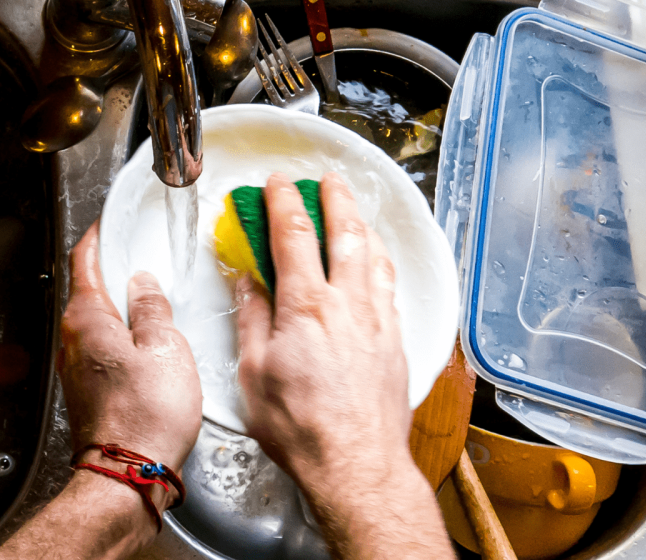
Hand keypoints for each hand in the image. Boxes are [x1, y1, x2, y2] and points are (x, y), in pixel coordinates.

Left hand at [59, 223, 202, 495]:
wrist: (131, 473)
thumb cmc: (147, 415)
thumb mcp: (166, 347)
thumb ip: (154, 308)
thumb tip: (144, 284)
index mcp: (87, 320)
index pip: (83, 262)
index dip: (98, 238)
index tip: (109, 224)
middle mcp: (73, 342)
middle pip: (89, 291)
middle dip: (114, 272)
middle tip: (142, 256)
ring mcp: (78, 368)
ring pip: (98, 322)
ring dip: (122, 307)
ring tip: (154, 299)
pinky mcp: (91, 391)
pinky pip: (106, 349)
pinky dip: (125, 336)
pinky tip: (151, 343)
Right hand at [235, 172, 411, 493]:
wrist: (356, 464)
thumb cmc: (303, 430)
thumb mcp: (254, 374)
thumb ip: (252, 320)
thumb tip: (249, 283)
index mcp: (307, 307)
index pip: (295, 235)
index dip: (284, 202)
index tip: (277, 184)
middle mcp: (349, 305)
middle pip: (345, 232)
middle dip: (334, 198)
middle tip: (326, 180)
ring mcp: (378, 321)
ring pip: (375, 255)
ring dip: (362, 224)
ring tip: (354, 210)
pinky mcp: (396, 340)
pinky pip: (390, 285)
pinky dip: (381, 262)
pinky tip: (377, 262)